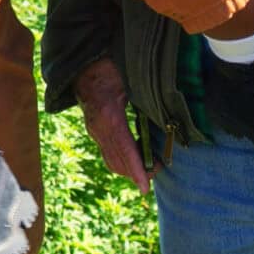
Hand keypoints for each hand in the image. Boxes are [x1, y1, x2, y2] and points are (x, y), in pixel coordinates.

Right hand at [74, 56, 151, 194]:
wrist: (83, 64)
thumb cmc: (110, 67)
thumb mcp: (131, 80)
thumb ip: (147, 99)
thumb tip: (170, 114)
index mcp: (109, 116)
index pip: (124, 150)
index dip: (136, 169)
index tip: (145, 188)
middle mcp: (99, 128)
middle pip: (118, 162)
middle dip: (137, 172)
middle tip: (158, 168)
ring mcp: (94, 131)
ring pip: (111, 161)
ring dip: (130, 169)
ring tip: (151, 165)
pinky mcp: (94, 130)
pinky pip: (108, 153)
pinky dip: (123, 160)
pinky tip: (137, 156)